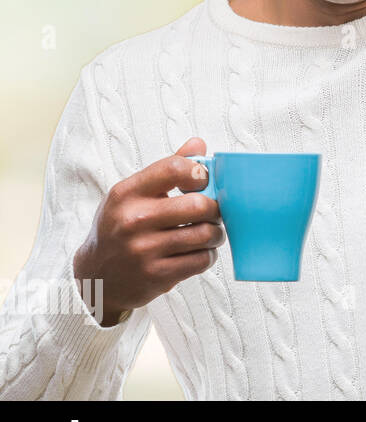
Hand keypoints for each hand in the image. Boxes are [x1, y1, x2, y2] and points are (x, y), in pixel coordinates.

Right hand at [72, 137, 225, 325]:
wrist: (95, 278)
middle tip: (211, 213)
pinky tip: (198, 252)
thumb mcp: (132, 195)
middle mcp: (133, 220)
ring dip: (215, 233)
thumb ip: (166, 170)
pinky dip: (208, 255)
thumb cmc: (120, 228)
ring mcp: (144, 250)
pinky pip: (202, 259)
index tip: (203, 183)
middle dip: (214, 209)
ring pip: (206, 234)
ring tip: (208, 233)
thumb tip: (198, 143)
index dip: (200, 173)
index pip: (174, 168)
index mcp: (127, 193)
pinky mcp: (157, 275)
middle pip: (199, 204)